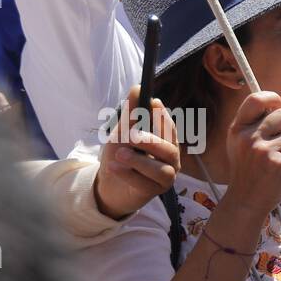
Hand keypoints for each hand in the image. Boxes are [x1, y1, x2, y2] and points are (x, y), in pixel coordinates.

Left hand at [94, 86, 180, 219]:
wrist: (110, 184)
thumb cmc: (121, 155)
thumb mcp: (122, 131)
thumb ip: (131, 112)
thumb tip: (138, 88)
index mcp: (166, 142)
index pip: (170, 129)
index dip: (163, 117)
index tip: (153, 103)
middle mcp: (170, 159)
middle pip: (169, 150)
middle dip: (151, 141)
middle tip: (131, 135)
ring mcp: (165, 177)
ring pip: (161, 170)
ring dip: (139, 161)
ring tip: (120, 154)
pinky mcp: (155, 193)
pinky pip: (146, 185)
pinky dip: (129, 175)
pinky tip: (114, 168)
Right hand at [222, 91, 280, 215]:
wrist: (246, 201)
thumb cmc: (247, 170)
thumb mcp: (240, 143)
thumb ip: (253, 122)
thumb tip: (274, 101)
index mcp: (237, 128)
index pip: (257, 98)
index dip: (273, 99)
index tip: (279, 107)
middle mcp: (248, 137)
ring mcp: (263, 151)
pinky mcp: (278, 164)